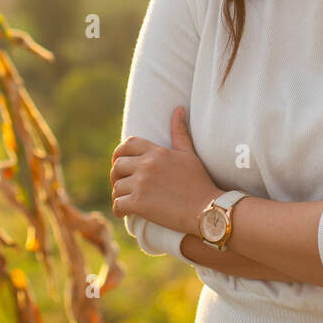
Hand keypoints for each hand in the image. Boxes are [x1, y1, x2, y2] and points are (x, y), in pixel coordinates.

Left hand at [111, 107, 222, 233]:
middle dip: (116, 175)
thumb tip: (178, 108)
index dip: (119, 153)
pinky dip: (118, 210)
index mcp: (157, 152)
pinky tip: (124, 213)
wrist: (206, 209)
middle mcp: (146, 165)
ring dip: (118, 194)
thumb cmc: (200, 182)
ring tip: (124, 200)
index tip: (120, 162)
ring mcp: (141, 184)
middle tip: (121, 184)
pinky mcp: (138, 204)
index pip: (128, 144)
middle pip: (118, 166)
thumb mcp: (189, 154)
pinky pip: (117, 204)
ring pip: (116, 187)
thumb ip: (180, 132)